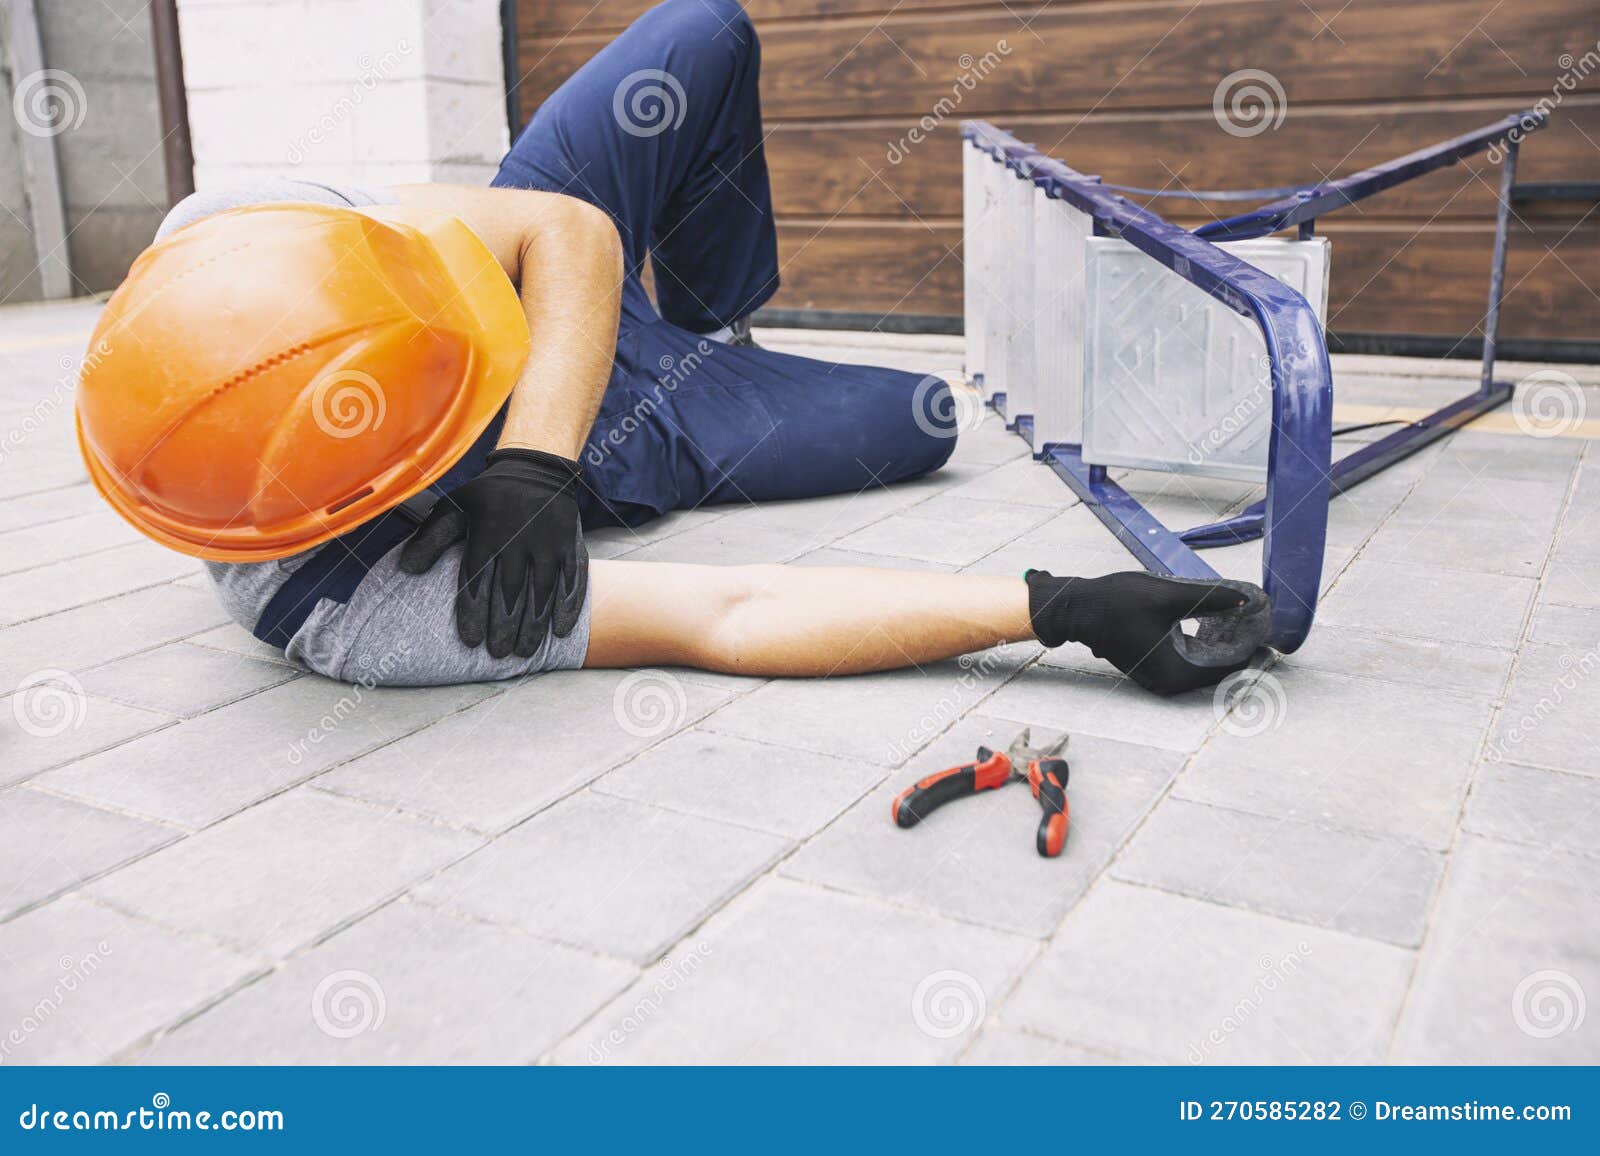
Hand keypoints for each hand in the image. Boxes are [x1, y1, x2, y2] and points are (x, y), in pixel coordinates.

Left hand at [399, 448, 587, 657]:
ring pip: (540, 593)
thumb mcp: (454, 507)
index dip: (473, 615)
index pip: (477, 582)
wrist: (536, 468)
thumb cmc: (489, 495)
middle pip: (509, 594)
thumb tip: (405, 569)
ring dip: (533, 627)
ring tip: (524, 652)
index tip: (472, 641)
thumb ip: (430, 538)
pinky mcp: (571, 545)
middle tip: (497, 654)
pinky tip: (559, 631)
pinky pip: (572, 581)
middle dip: (503, 629)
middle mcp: (518, 539)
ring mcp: (548, 543)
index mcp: (486, 533)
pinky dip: (567, 608)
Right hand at [1026, 570, 1270, 694]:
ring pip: (1209, 661)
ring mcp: (1164, 676)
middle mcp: (1172, 682)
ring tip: (1242, 613)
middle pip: (1222, 665)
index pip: (1231, 663)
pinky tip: (1218, 619)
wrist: (1079, 608)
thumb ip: (1212, 599)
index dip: (1251, 640)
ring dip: (1226, 639)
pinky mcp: (1158, 666)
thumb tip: (1248, 600)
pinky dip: (1207, 641)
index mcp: (1177, 672)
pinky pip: (1193, 657)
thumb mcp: (1169, 596)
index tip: (1265, 617)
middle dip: (1241, 638)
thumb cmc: (1117, 603)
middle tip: (1258, 611)